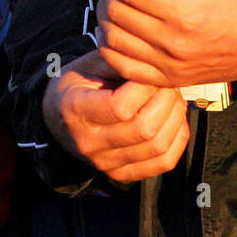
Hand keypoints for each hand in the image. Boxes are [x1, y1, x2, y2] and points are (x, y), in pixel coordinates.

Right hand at [43, 49, 189, 182]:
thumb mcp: (90, 64)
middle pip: (144, 129)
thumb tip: (157, 65)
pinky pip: (164, 162)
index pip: (121, 107)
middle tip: (167, 83)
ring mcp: (106, 163)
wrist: (58, 117)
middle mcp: (89, 143)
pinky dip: (178, 138)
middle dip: (166, 100)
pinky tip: (173, 119)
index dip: (145, 87)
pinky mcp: (121, 174)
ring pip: (158, 146)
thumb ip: (121, 63)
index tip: (150, 72)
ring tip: (171, 98)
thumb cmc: (79, 84)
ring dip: (175, 117)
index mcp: (76, 110)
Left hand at [95, 0, 236, 88]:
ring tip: (116, 0)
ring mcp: (170, 65)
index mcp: (188, 14)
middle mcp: (174, 43)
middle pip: (116, 14)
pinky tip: (117, 30)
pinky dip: (112, 47)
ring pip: (113, 42)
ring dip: (106, 17)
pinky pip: (124, 67)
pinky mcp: (171, 78)